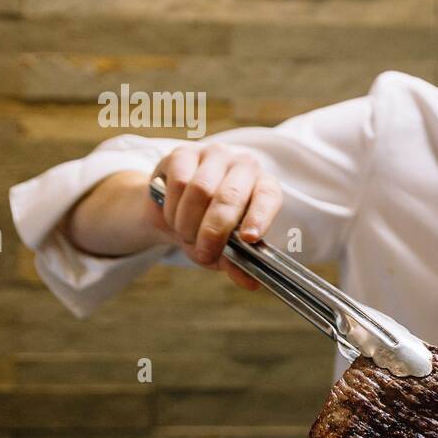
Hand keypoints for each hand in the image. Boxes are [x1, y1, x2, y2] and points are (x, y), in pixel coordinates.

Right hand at [148, 143, 283, 290]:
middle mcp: (244, 166)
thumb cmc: (207, 228)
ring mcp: (214, 156)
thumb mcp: (224, 250)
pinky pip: (177, 182)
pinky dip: (173, 208)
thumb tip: (251, 283)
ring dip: (189, 222)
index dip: (259, 216)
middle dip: (215, 231)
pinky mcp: (184, 153)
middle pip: (230, 197)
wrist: (169, 209)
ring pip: (200, 190)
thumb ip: (237, 264)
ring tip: (187, 236)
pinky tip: (173, 217)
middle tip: (204, 253)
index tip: (248, 238)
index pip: (268, 196)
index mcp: (264, 187)